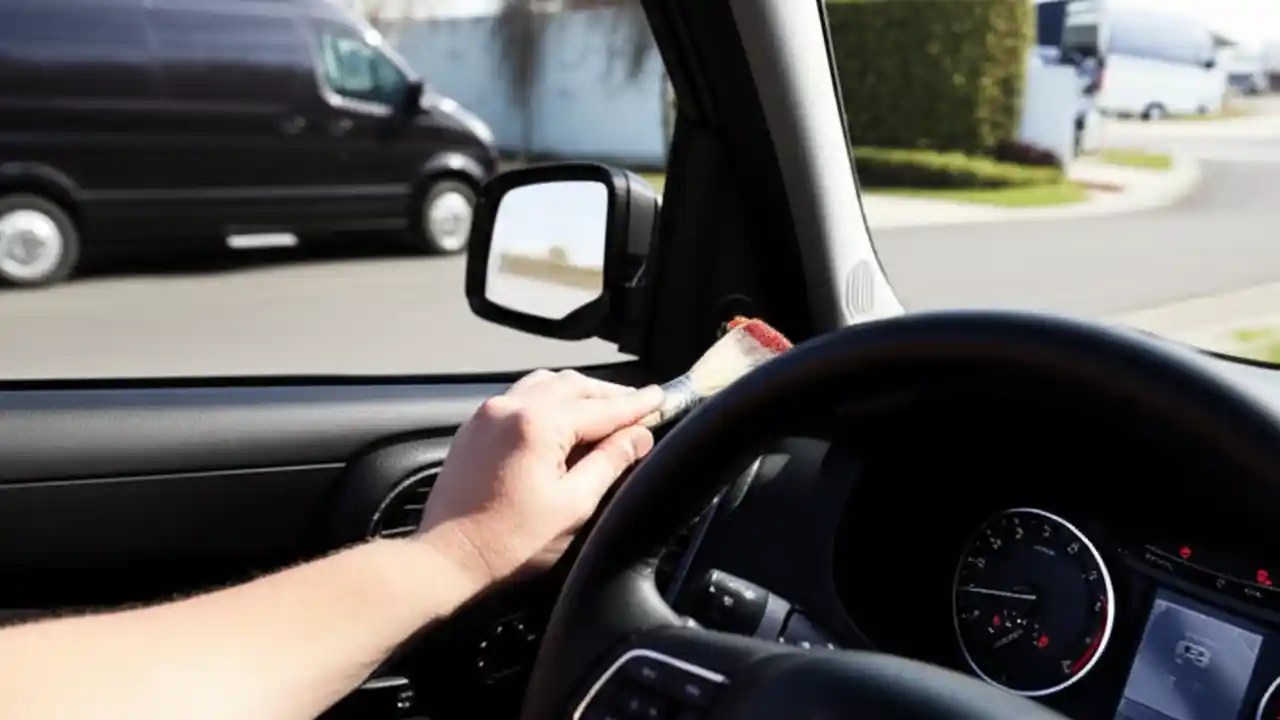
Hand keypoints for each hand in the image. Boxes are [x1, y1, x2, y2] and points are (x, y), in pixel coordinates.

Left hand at [418, 370, 663, 591]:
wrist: (447, 558)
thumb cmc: (510, 542)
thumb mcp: (574, 505)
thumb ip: (610, 463)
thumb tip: (639, 436)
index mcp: (538, 425)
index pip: (602, 407)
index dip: (636, 404)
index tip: (660, 397)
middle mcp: (510, 408)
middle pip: (573, 386)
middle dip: (609, 395)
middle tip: (637, 407)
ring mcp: (488, 414)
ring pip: (545, 384)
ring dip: (578, 392)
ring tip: (602, 410)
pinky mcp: (474, 426)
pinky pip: (520, 396)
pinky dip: (548, 398)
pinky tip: (561, 417)